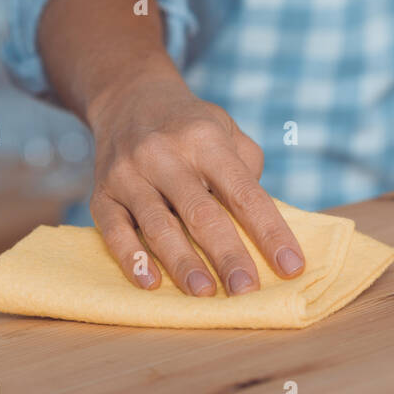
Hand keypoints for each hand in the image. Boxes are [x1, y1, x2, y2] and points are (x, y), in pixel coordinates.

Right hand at [87, 69, 305, 296]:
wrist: (128, 98)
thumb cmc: (189, 126)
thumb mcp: (226, 129)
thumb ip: (247, 169)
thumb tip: (261, 223)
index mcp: (205, 140)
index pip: (243, 192)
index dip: (269, 231)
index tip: (291, 266)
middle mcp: (165, 154)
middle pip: (201, 213)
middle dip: (227, 255)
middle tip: (246, 290)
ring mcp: (130, 174)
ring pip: (159, 226)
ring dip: (183, 264)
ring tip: (205, 295)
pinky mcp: (102, 193)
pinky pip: (115, 231)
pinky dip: (132, 259)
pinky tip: (150, 284)